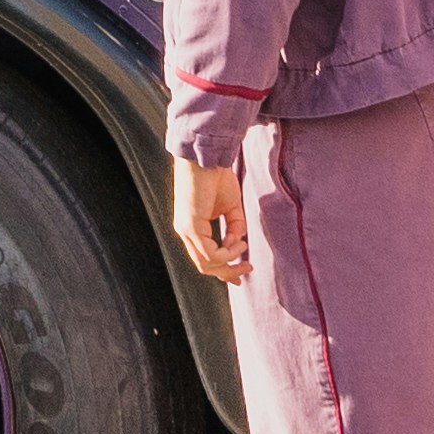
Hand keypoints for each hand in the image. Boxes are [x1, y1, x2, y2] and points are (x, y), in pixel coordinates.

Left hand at [169, 148, 250, 285]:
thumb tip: (236, 243)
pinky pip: (209, 253)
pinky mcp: (190, 225)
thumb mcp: (231, 206)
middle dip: (228, 272)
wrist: (207, 156)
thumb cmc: (216, 176)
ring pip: (206, 264)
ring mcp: (185, 229)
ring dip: (229, 263)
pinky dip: (227, 253)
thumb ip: (234, 226)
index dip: (222, 271)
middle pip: (205, 267)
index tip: (240, 277)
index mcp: (192, 228)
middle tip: (247, 268)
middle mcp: (185, 232)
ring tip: (243, 249)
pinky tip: (237, 242)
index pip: (204, 259)